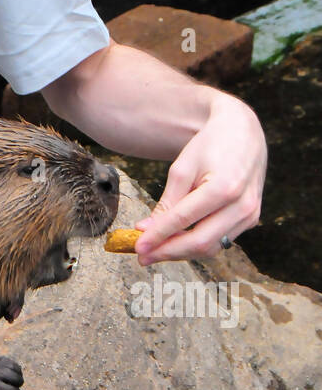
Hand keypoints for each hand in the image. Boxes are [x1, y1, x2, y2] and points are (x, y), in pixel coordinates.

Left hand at [132, 94, 266, 263]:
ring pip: (211, 247)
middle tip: (143, 257)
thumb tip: (146, 230)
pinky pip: (220, 240)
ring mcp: (250, 214)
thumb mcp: (183, 168)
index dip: (158, 236)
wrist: (243, 132)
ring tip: (156, 251)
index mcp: (224, 187)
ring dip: (181, 252)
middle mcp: (241, 205)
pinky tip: (177, 242)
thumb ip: (167, 202)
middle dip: (167, 252)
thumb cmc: (210, 146)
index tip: (138, 247)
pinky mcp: (252, 219)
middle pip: (200, 242)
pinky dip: (197, 244)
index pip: (183, 220)